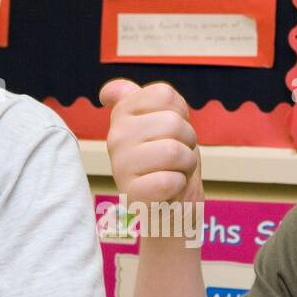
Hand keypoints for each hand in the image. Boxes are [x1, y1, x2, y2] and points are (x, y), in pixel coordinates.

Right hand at [101, 79, 202, 205]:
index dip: (180, 112)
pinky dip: (178, 185)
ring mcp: (121, 165)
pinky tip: (168, 189)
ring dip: (186, 164)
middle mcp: (116, 137)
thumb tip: (108, 91)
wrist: (169, 205)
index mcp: (121, 114)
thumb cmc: (165, 161)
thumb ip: (135, 100)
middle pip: (173, 123)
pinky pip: (169, 180)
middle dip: (187, 141)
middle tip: (175, 157)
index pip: (164, 94)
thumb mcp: (154, 123)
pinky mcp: (132, 193)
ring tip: (173, 171)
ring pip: (174, 151)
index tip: (169, 130)